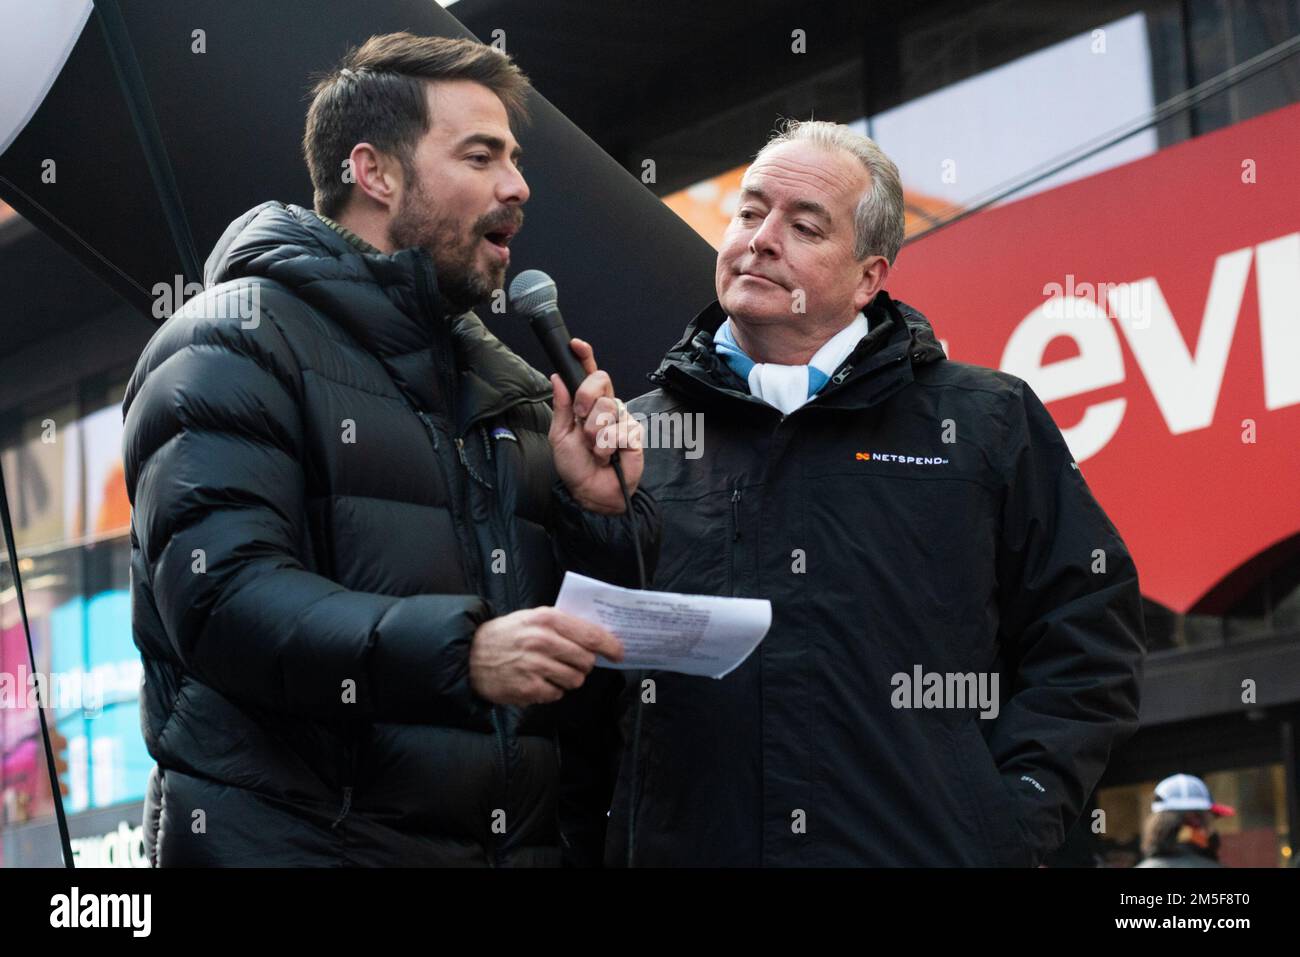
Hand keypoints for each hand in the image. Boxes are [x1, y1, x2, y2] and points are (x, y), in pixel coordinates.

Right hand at [469, 606, 624, 705]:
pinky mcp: (528, 688)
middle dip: (583, 664)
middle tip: (570, 661)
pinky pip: (557, 694)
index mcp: (546, 619)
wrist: (469, 655)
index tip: (619, 652)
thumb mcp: (532, 618)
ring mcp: (535, 666)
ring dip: (568, 678)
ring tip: (549, 671)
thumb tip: (598, 638)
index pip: (590, 634)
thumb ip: (563, 625)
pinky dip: (551, 690)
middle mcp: (542, 641)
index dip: (610, 645)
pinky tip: (536, 680)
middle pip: (586, 660)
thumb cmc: (506, 635)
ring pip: (575, 680)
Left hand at [549, 338, 644, 513]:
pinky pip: (619, 429)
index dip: (585, 356)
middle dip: (586, 399)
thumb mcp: (560, 435)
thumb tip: (557, 377)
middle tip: (581, 420)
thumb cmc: (575, 465)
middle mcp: (607, 406)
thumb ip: (561, 406)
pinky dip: (607, 447)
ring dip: (594, 433)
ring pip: (608, 407)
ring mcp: (622, 418)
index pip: (589, 374)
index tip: (577, 345)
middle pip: (601, 380)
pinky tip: (608, 457)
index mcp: (588, 403)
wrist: (590, 492)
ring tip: (594, 449)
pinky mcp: (635, 434)